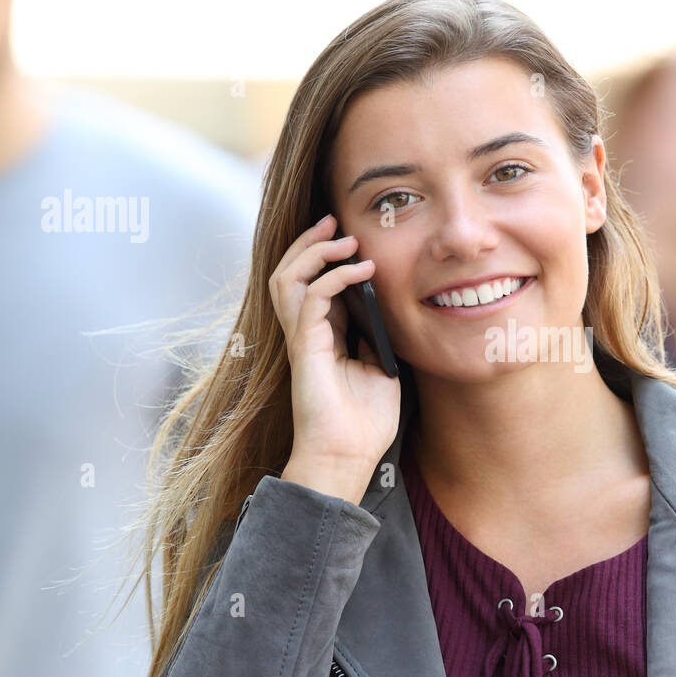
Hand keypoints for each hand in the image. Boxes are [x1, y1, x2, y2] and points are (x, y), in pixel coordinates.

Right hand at [268, 214, 400, 498]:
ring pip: (288, 279)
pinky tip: (360, 270)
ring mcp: (301, 339)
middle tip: (331, 220)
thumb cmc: (364, 421)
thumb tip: (387, 311)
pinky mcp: (305, 348)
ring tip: (343, 239)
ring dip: (314, 252)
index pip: (313, 284)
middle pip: (290, 274)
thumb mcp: (380, 370)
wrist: (347, 456)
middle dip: (308, 242)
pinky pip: (311, 298)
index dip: (325, 257)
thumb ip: (377, 339)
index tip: (348, 235)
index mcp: (322, 338)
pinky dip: (334, 278)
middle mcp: (306, 334)